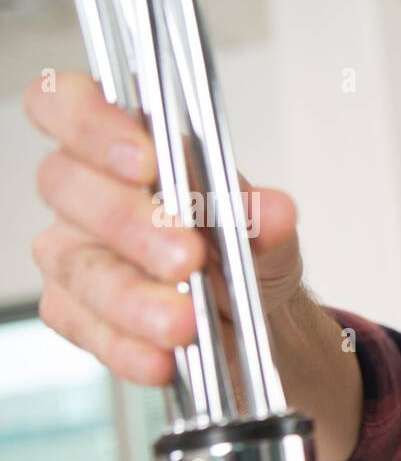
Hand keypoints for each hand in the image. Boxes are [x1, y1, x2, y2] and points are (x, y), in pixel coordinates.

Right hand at [23, 72, 301, 385]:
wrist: (255, 315)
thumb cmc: (243, 248)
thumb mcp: (268, 229)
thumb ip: (265, 217)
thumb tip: (275, 211)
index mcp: (123, 143)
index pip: (64, 102)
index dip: (89, 122)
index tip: (144, 159)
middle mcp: (85, 192)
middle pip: (66, 185)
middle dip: (129, 223)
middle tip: (186, 257)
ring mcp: (73, 252)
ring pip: (77, 265)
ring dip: (132, 296)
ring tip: (184, 322)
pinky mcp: (74, 310)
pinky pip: (85, 327)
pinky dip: (127, 346)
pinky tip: (162, 357)